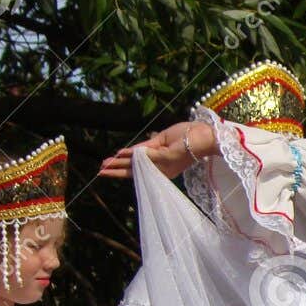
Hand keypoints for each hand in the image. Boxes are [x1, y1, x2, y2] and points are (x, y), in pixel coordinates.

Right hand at [99, 121, 214, 180]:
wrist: (206, 135)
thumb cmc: (189, 135)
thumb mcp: (164, 138)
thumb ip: (148, 146)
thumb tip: (134, 151)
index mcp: (161, 161)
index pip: (138, 164)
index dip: (123, 163)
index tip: (108, 164)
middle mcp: (161, 165)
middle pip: (134, 170)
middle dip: (116, 169)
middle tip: (100, 171)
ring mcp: (164, 163)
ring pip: (137, 166)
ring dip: (119, 166)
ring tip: (103, 169)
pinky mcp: (167, 158)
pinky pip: (146, 156)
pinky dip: (131, 156)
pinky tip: (118, 155)